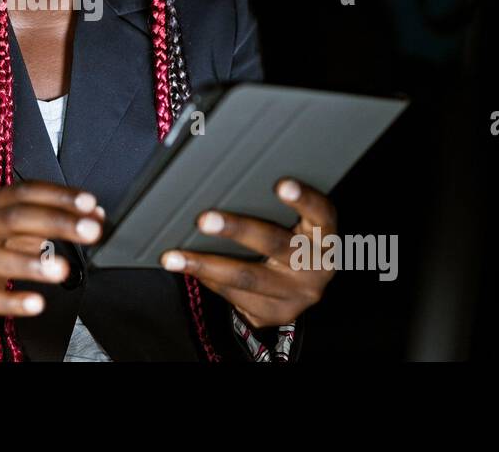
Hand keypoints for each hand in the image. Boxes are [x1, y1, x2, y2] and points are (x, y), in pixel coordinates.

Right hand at [0, 180, 105, 319]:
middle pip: (15, 219)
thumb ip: (59, 217)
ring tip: (62, 269)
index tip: (88, 202)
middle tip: (88, 231)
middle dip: (55, 222)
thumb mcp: (25, 226)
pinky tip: (37, 303)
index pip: (26, 192)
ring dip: (31, 263)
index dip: (58, 196)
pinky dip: (13, 301)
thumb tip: (95, 214)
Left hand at [159, 176, 336, 329]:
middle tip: (204, 219)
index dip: (304, 199)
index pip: (322, 214)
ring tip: (174, 257)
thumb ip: (274, 209)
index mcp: (324, 237)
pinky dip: (209, 280)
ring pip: (248, 278)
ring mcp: (298, 296)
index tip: (281, 184)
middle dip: (237, 230)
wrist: (299, 291)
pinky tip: (189, 270)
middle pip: (276, 245)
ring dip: (205, 265)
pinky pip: (236, 296)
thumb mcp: (295, 226)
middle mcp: (318, 268)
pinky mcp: (276, 313)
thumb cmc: (290, 243)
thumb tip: (220, 185)